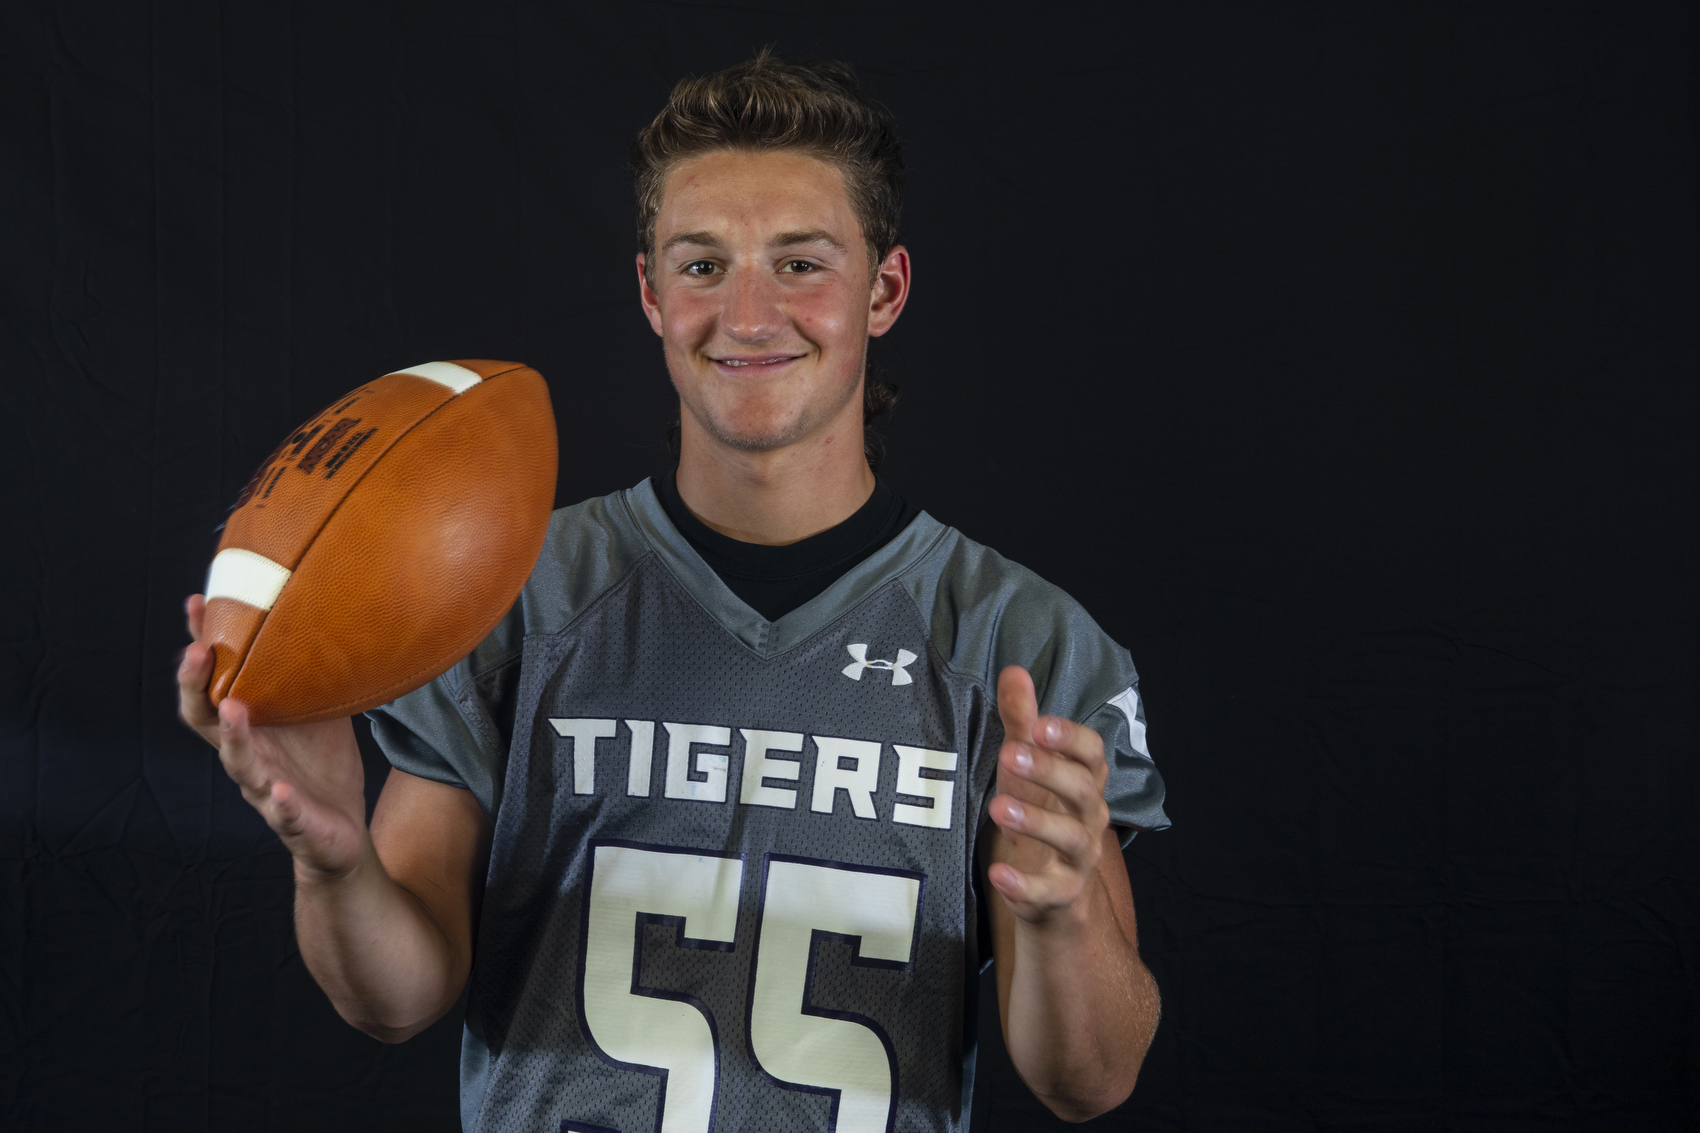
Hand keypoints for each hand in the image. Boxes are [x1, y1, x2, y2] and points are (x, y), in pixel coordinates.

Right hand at [178, 594, 366, 880]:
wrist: (341, 832)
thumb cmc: (321, 768)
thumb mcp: (319, 715)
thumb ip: (312, 677)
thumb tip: (324, 619)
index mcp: (252, 727)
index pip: (214, 683)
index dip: (201, 648)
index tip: (195, 605)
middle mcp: (248, 755)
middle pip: (205, 719)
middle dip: (197, 686)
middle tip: (198, 649)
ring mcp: (265, 789)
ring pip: (238, 764)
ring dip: (233, 737)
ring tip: (233, 709)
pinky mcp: (293, 821)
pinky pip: (281, 812)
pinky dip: (279, 802)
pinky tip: (279, 790)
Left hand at [987, 665, 1111, 924]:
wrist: (1059, 894)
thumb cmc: (1043, 814)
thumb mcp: (1028, 768)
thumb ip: (1022, 722)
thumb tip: (1014, 671)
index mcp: (1084, 782)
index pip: (1092, 754)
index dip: (1069, 738)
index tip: (1039, 724)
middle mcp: (1090, 818)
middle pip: (1083, 791)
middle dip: (1049, 771)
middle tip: (1011, 754)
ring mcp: (1080, 859)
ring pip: (1072, 840)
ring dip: (1037, 822)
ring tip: (999, 808)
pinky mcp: (1061, 895)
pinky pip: (1048, 891)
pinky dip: (1025, 884)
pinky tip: (999, 874)